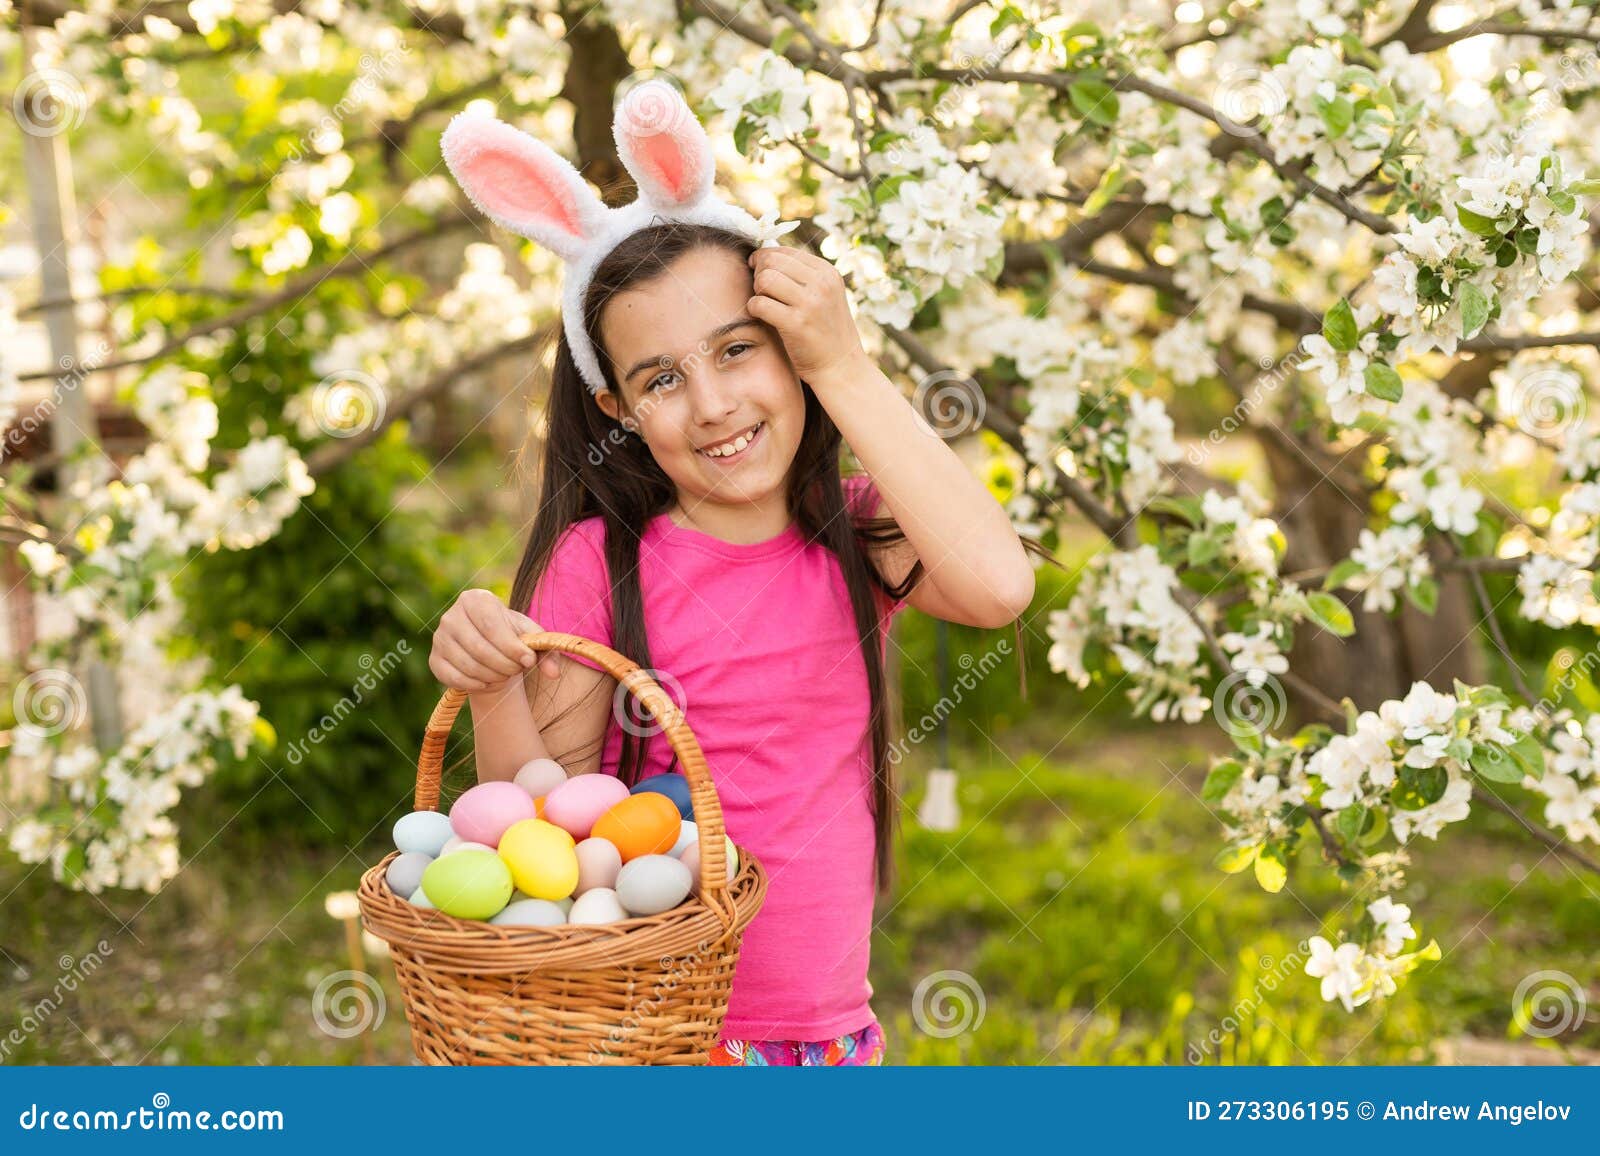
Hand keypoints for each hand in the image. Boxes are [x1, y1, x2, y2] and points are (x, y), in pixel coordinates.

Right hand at [430, 589, 562, 692]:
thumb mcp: (531, 637)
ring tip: (504, 673)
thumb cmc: (511, 638)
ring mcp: (439, 638)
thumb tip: (554, 673)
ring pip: (469, 666)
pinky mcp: (434, 660)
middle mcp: (452, 615)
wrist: (489, 649)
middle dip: (505, 665)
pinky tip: (488, 681)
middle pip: (480, 649)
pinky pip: (456, 678)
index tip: (528, 661)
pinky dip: (477, 684)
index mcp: (476, 599)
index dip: (512, 647)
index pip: (492, 626)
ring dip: (494, 676)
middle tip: (516, 670)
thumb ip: (547, 650)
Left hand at [746, 246, 868, 383]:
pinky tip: (761, 316)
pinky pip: (759, 303)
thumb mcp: (825, 295)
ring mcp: (809, 303)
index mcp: (827, 272)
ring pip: (764, 279)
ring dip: (757, 291)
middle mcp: (821, 284)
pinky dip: (754, 308)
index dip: (765, 258)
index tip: (759, 271)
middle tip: (761, 290)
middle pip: (771, 262)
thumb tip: (764, 257)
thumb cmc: (826, 330)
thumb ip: (802, 276)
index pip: (784, 251)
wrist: (841, 366)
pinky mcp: (796, 324)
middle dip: (758, 273)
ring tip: (764, 302)